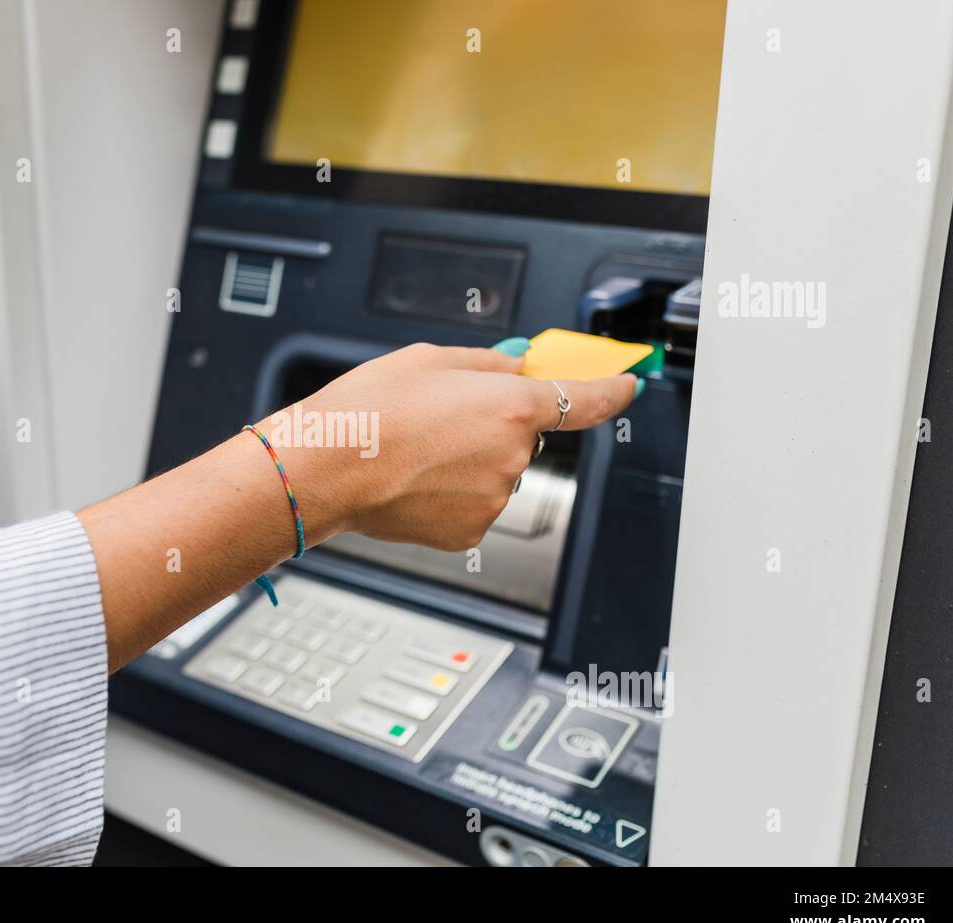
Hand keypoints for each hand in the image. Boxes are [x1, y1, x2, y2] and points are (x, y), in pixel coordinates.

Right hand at [261, 342, 638, 550]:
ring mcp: (492, 500)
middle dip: (496, 426)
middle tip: (443, 417)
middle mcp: (513, 458)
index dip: (613, 390)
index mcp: (513, 407)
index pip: (587, 400)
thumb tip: (517, 366)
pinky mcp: (468, 533)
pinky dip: (451, 494)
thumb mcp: (430, 359)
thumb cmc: (369, 410)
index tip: (626, 384)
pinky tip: (415, 480)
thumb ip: (487, 364)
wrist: (326, 469)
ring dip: (470, 462)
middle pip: (525, 438)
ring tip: (416, 451)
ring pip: (495, 474)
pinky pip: (472, 506)